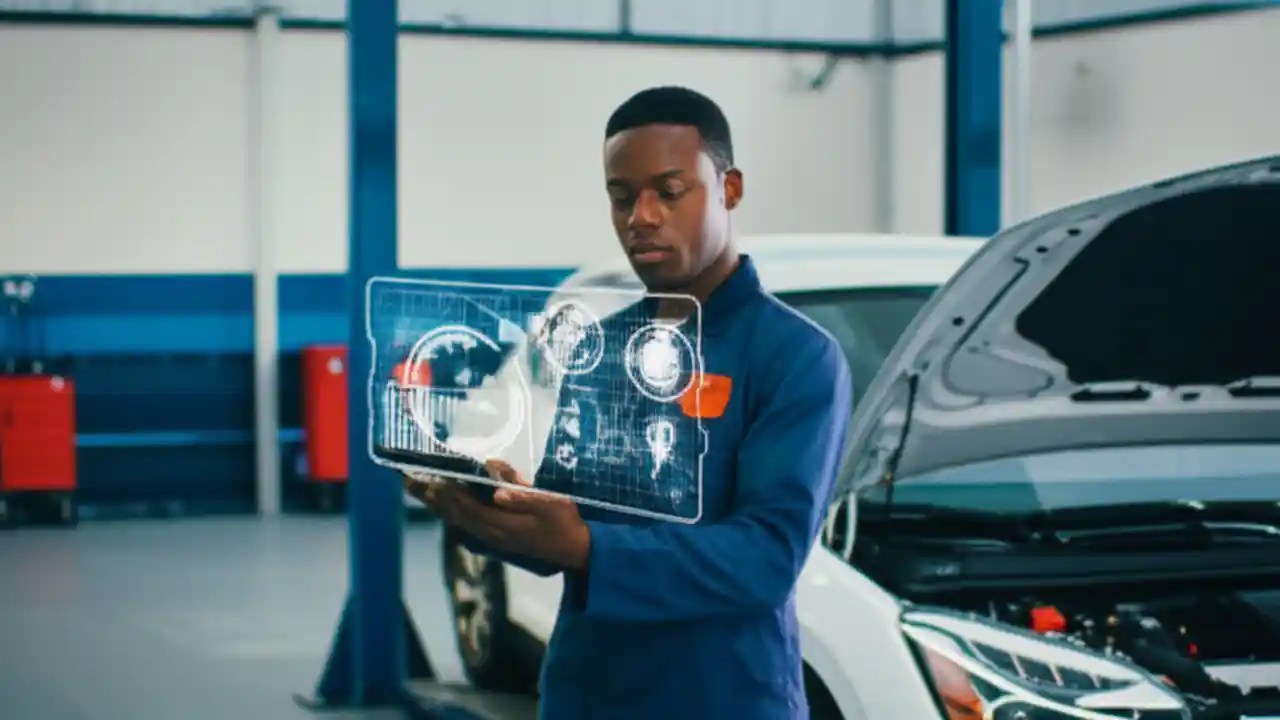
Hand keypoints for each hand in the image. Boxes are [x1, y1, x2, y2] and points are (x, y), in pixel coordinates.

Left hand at [404, 462, 590, 570]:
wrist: (576, 551)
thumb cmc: (565, 523)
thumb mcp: (552, 505)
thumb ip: (525, 496)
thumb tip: (497, 491)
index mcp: (501, 525)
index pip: (465, 506)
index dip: (445, 492)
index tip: (427, 477)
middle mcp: (490, 533)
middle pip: (453, 514)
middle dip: (430, 497)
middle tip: (407, 480)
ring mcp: (492, 538)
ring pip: (457, 520)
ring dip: (436, 505)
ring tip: (417, 489)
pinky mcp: (496, 538)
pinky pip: (465, 524)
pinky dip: (451, 513)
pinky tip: (444, 505)